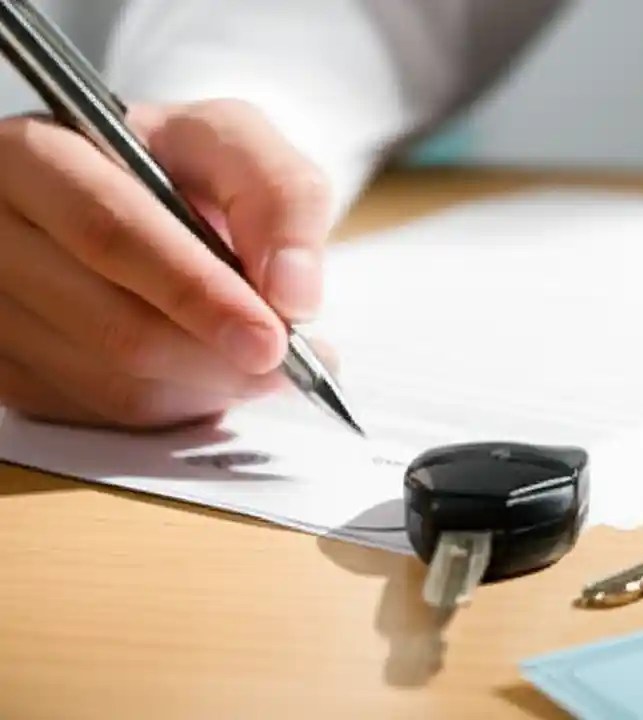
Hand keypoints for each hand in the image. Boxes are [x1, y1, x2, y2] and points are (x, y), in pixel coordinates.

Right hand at [0, 99, 330, 428]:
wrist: (142, 199)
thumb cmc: (181, 165)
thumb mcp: (238, 145)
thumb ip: (281, 198)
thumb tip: (295, 294)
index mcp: (39, 156)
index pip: (111, 233)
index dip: (198, 292)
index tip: (271, 336)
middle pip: (112, 323)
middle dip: (215, 354)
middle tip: (284, 365)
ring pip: (112, 382)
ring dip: (206, 385)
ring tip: (263, 361)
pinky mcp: (8, 370)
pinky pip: (104, 412)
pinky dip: (176, 404)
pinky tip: (208, 369)